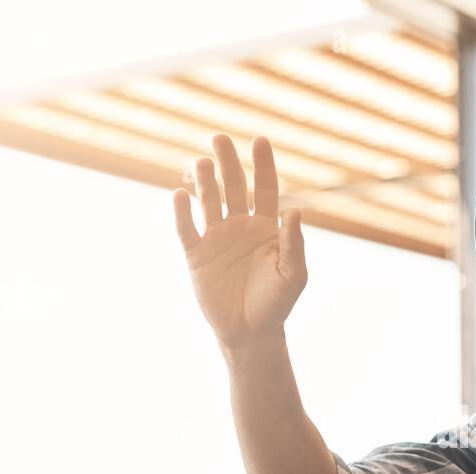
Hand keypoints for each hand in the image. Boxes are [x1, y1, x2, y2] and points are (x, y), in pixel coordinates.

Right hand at [173, 134, 306, 357]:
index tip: (259, 141)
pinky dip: (182, 212)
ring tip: (202, 163)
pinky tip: (180, 194)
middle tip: (219, 138)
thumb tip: (295, 211)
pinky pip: (187, 228)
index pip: (264, 188)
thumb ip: (293, 244)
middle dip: (227, 162)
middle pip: (232, 185)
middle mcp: (240, 225)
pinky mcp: (196, 255)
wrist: (250, 332)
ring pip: (208, 201)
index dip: (262, 165)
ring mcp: (216, 238)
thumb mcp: (293, 275)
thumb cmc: (277, 303)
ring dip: (205, 181)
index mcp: (266, 227)